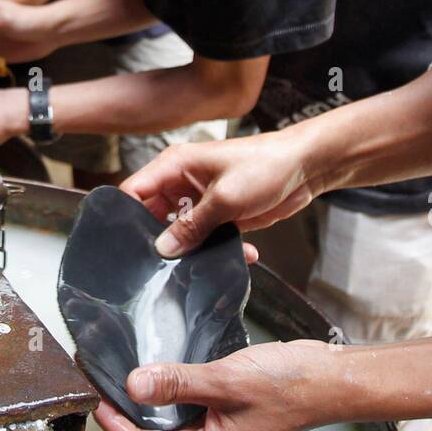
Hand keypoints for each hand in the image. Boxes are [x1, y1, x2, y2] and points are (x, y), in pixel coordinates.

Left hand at [94, 340, 336, 430]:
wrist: (326, 377)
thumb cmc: (289, 389)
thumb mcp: (226, 382)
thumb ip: (179, 383)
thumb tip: (136, 384)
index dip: (116, 418)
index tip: (95, 392)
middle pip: (150, 430)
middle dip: (129, 403)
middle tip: (104, 373)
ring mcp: (213, 426)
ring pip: (166, 412)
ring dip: (150, 390)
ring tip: (125, 363)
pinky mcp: (220, 405)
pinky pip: (185, 396)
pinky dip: (172, 380)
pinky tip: (162, 360)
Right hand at [122, 129, 320, 258]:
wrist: (304, 167)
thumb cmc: (265, 166)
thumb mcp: (225, 198)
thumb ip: (192, 226)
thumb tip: (162, 249)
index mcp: (175, 165)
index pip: (134, 191)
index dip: (127, 217)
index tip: (130, 247)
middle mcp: (182, 182)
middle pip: (153, 216)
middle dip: (162, 241)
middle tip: (169, 264)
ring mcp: (200, 199)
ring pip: (180, 232)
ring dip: (195, 249)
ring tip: (208, 261)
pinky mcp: (219, 214)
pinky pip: (206, 237)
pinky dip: (219, 247)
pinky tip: (243, 253)